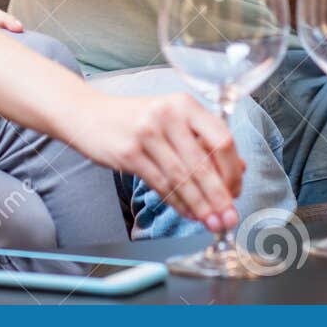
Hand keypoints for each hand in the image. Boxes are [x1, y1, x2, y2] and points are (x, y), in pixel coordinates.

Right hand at [73, 90, 243, 233]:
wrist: (89, 115)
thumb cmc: (135, 118)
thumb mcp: (172, 119)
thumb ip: (204, 139)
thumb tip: (238, 169)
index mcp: (185, 104)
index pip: (222, 138)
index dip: (232, 170)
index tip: (236, 191)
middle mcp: (168, 115)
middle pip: (203, 163)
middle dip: (219, 196)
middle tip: (229, 217)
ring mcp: (148, 134)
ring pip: (182, 178)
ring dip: (200, 205)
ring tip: (212, 222)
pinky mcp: (129, 153)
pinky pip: (161, 185)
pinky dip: (178, 203)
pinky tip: (188, 213)